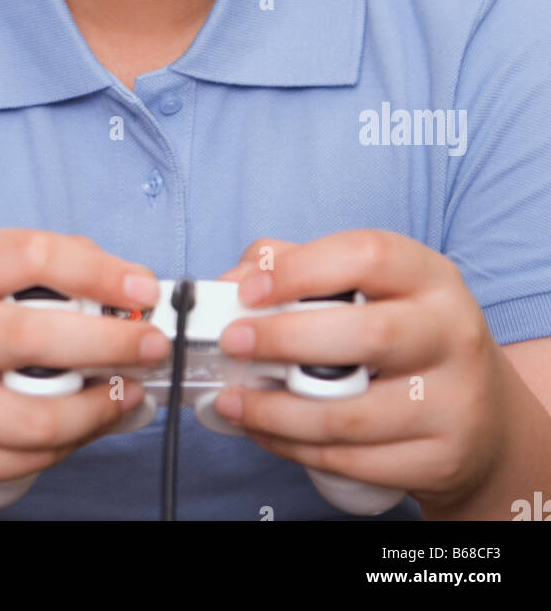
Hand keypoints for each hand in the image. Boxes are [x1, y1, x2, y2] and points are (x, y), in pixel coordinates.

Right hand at [0, 228, 169, 490]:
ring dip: (101, 408)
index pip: (33, 256)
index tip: (143, 287)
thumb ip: (27, 269)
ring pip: (38, 419)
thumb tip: (118, 283)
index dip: (101, 270)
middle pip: (39, 339)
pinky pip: (20, 461)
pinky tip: (88, 424)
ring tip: (129, 392)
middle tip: (153, 344)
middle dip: (114, 343)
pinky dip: (67, 445)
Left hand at [213, 230, 511, 509]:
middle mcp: (451, 333)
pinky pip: (354, 461)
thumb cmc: (407, 339)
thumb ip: (302, 270)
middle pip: (366, 335)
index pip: (367, 256)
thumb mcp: (375, 290)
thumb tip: (235, 279)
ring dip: (277, 411)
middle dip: (285, 340)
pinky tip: (265, 432)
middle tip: (232, 343)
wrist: (484, 419)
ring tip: (233, 400)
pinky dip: (296, 449)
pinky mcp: (441, 459)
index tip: (251, 290)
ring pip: (352, 413)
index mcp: (430, 277)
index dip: (302, 270)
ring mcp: (452, 401)